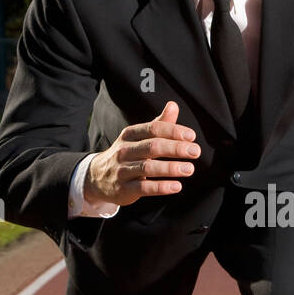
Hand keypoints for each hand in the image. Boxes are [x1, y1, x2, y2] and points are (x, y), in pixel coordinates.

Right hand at [84, 101, 199, 206]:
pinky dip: (161, 187)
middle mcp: (125, 150)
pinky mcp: (124, 189)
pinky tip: (176, 186)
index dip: (173, 131)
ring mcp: (123, 170)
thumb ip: (158, 124)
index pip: (153, 129)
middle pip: (152, 147)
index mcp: (130, 135)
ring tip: (189, 169)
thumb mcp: (139, 137)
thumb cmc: (127, 154)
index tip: (191, 136)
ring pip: (147, 168)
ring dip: (170, 168)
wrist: (98, 177)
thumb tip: (173, 105)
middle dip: (175, 148)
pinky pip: (143, 188)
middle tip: (195, 151)